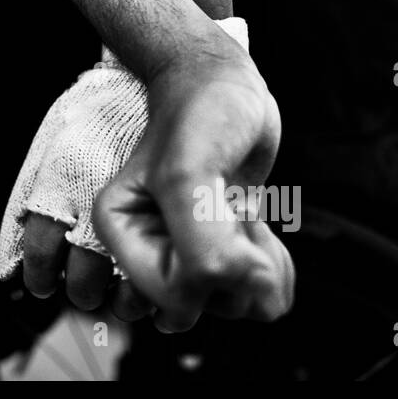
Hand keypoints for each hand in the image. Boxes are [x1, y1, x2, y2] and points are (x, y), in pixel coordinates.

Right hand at [90, 46, 293, 330]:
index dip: (212, 277)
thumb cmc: (199, 114)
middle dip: (233, 276)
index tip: (229, 225)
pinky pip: (255, 296)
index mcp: (122, 233)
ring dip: (257, 267)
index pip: (170, 301)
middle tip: (235, 219)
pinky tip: (264, 232)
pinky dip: (275, 271)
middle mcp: (149, 250)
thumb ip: (201, 243)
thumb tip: (239, 289)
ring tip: (245, 214)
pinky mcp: (220, 249)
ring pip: (231, 307)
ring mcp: (185, 252)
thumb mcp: (190, 174)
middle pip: (198, 313)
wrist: (224, 84)